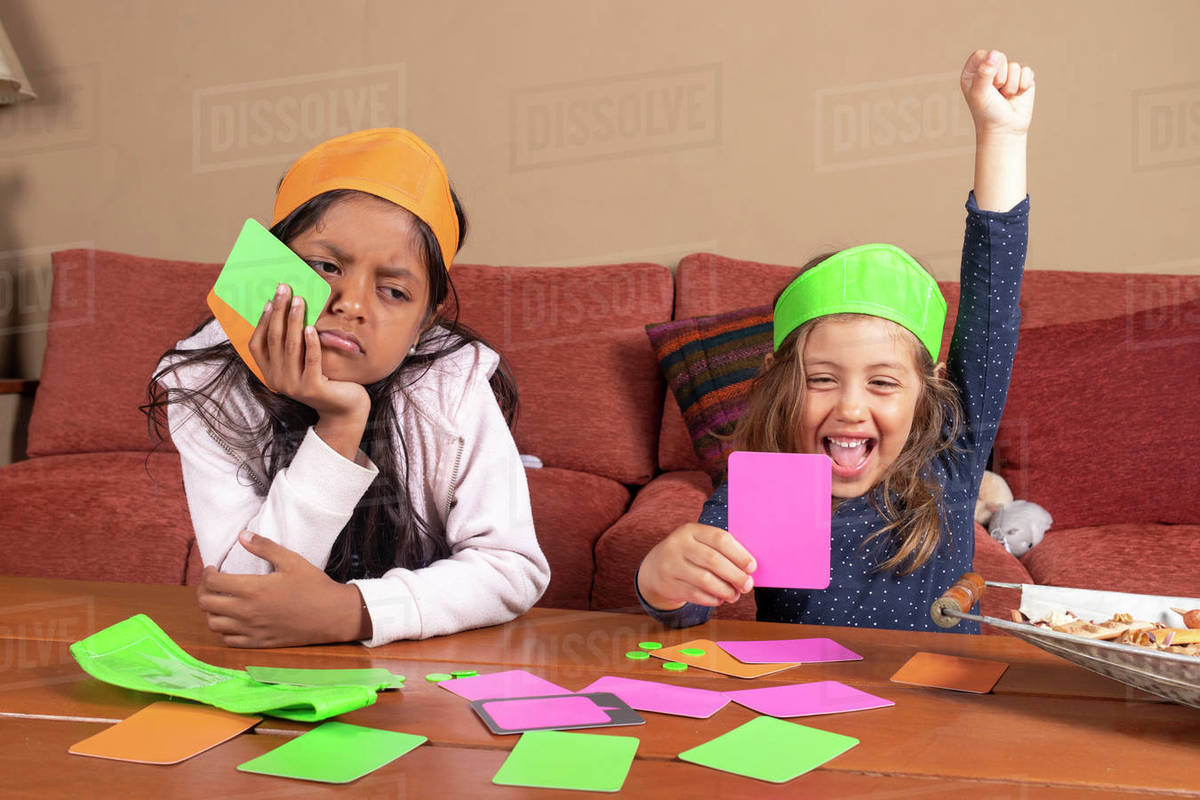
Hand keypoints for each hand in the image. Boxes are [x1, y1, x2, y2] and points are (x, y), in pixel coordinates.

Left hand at [197, 531, 363, 646]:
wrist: (333, 615)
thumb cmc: (314, 585)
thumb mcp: (291, 560)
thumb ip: (265, 547)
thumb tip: (242, 535)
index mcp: (253, 589)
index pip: (212, 583)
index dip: (206, 573)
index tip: (212, 568)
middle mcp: (247, 612)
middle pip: (206, 604)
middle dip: (203, 590)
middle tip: (212, 583)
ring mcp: (251, 630)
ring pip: (213, 624)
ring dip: (211, 611)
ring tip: (220, 601)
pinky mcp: (259, 643)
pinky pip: (228, 640)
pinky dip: (223, 629)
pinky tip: (232, 620)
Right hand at [249, 284, 368, 420]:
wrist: (344, 409)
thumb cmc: (324, 379)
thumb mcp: (303, 361)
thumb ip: (292, 344)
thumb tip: (287, 309)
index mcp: (270, 373)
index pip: (257, 344)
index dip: (262, 321)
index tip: (271, 300)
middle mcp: (277, 380)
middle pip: (275, 339)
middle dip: (280, 311)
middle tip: (285, 290)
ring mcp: (294, 386)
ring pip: (291, 347)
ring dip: (294, 320)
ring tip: (299, 301)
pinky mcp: (313, 388)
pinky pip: (311, 359)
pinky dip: (310, 342)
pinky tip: (311, 327)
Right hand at [637, 523, 756, 610]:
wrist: (655, 567)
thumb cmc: (688, 555)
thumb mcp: (699, 543)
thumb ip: (721, 550)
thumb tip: (749, 568)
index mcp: (691, 530)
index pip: (720, 539)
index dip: (739, 554)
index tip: (752, 567)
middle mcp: (678, 545)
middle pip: (713, 560)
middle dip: (735, 575)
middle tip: (747, 585)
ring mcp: (671, 565)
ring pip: (705, 580)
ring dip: (725, 590)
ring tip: (734, 595)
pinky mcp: (668, 584)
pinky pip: (696, 595)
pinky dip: (712, 599)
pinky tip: (719, 599)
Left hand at [960, 49, 1034, 137]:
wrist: (1005, 129)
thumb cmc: (987, 113)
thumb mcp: (980, 94)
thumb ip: (984, 73)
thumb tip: (994, 54)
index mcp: (973, 72)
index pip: (981, 55)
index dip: (986, 67)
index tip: (987, 84)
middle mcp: (990, 69)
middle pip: (999, 57)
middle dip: (1000, 78)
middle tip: (996, 93)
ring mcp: (1007, 72)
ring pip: (1014, 66)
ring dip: (1011, 85)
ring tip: (1005, 97)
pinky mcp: (1022, 77)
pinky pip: (1027, 71)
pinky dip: (1023, 85)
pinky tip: (1017, 95)